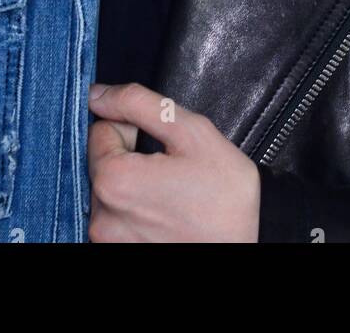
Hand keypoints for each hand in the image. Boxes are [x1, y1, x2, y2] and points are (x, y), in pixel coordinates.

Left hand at [87, 80, 260, 242]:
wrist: (251, 245)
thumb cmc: (226, 196)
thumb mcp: (191, 132)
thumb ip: (138, 103)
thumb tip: (98, 93)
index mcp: (114, 181)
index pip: (100, 129)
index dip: (132, 128)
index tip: (161, 145)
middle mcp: (102, 217)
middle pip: (101, 162)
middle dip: (130, 156)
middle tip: (170, 170)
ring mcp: (108, 242)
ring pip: (108, 191)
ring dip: (132, 185)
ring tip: (169, 194)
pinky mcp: (118, 255)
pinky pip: (115, 219)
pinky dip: (134, 212)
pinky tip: (163, 214)